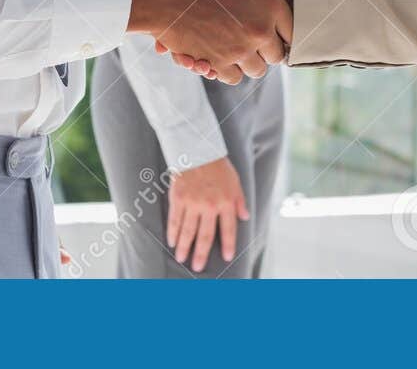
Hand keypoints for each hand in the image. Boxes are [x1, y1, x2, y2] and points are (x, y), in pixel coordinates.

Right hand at [127, 0, 290, 84]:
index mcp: (271, 2)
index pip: (292, 31)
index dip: (281, 34)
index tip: (270, 33)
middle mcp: (260, 28)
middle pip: (275, 55)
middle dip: (263, 51)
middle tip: (248, 41)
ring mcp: (240, 48)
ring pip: (255, 70)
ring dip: (244, 62)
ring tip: (231, 48)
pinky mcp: (219, 63)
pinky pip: (232, 77)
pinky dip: (224, 70)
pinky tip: (215, 56)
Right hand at [167, 157, 248, 271]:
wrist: (198, 149)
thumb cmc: (219, 166)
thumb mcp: (235, 182)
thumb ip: (240, 201)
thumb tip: (246, 217)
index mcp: (225, 202)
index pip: (228, 229)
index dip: (228, 244)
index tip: (226, 257)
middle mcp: (209, 205)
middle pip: (204, 236)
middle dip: (201, 254)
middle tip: (197, 267)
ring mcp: (192, 203)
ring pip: (187, 231)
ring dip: (184, 247)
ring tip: (181, 258)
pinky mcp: (178, 198)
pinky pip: (175, 220)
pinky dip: (172, 232)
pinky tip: (171, 242)